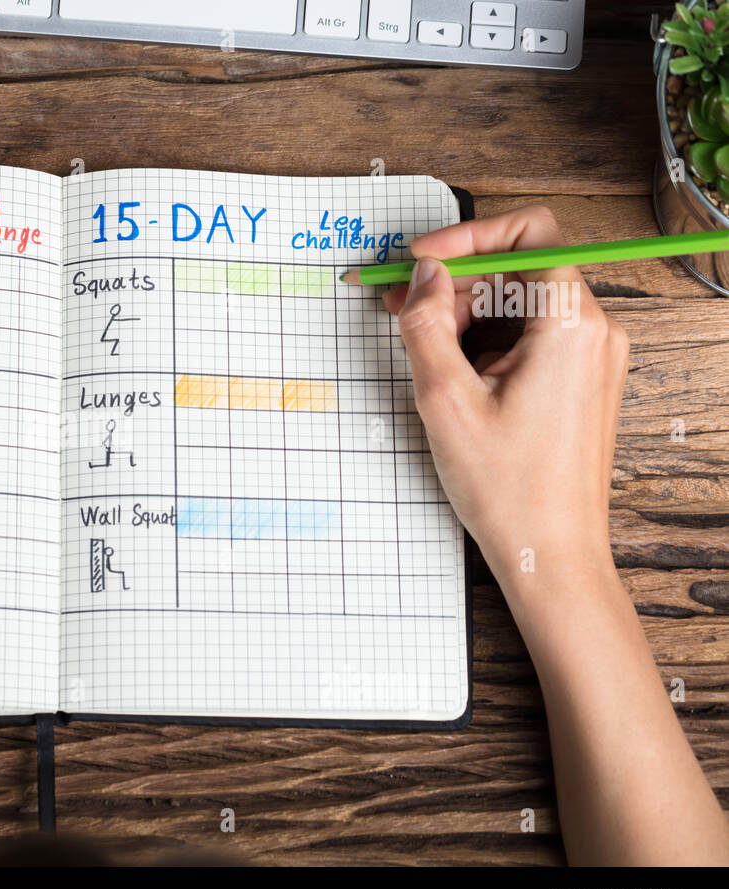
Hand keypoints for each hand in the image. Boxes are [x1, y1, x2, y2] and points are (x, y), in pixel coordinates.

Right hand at [379, 206, 628, 585]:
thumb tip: (421, 276)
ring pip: (520, 304)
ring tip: (421, 352)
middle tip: (396, 306)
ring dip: (467, 316)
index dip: (466, 238)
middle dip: (455, 283)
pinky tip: (451, 376)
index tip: (419, 261)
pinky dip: (487, 343)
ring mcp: (590, 357)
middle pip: (519, 268)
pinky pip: (530, 337)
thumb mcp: (445, 399)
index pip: (527, 233)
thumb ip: (426, 324)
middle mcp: (593, 331)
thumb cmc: (511, 490)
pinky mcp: (579, 380)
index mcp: (570, 325)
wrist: (551, 554)